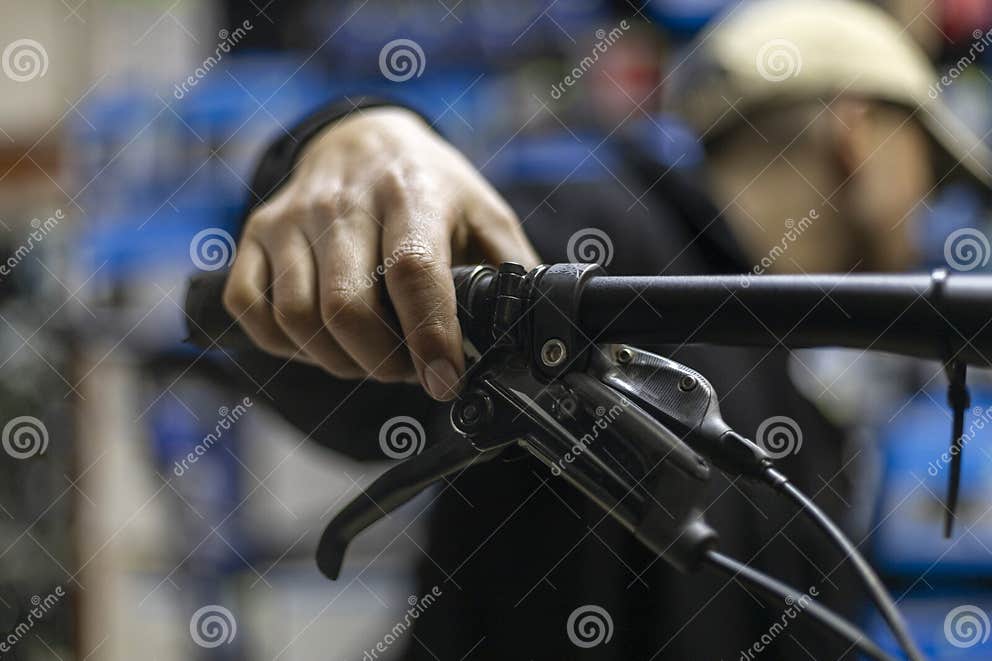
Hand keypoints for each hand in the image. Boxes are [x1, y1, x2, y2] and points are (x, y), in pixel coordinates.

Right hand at [223, 107, 538, 399]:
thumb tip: (539, 333)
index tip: (446, 381)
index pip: (412, 271)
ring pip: (297, 318)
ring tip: (372, 357)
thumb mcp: (485, 215)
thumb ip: (513, 271)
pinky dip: (288, 346)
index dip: (429, 336)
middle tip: (410, 371)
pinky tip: (324, 341)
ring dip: (339, 362)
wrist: (363, 139)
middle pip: (347, 306)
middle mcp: (342, 201)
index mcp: (411, 191)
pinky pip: (252, 311)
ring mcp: (290, 217)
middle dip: (384, 364)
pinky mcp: (254, 234)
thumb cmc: (430, 186)